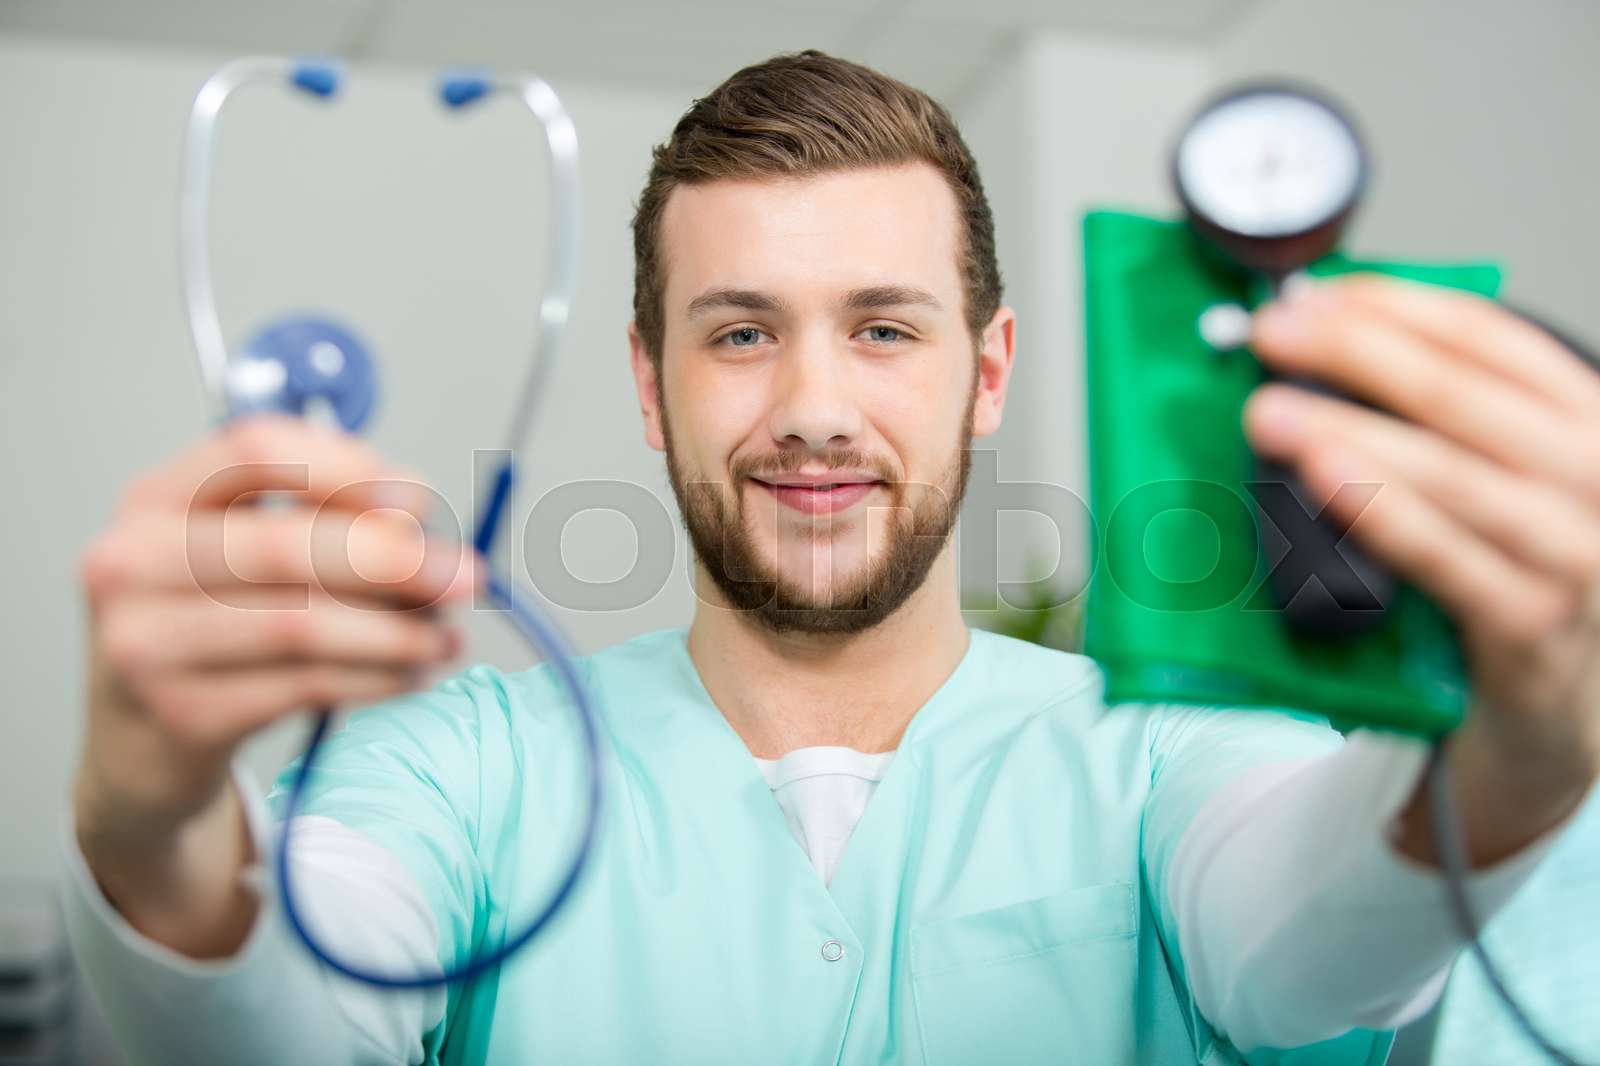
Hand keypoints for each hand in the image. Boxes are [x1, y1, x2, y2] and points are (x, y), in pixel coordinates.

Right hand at [76, 414, 476, 842]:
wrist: (141, 740)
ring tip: (445, 639)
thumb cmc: (210, 627)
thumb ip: (326, 522)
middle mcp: (135, 561)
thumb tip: (419, 523)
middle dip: (396, 560)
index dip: (350, 467)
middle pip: (285, 543)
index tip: (419, 500)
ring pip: (302, 623)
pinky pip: (306, 685)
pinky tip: (409, 674)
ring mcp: (148, 642)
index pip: (255, 450)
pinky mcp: (182, 712)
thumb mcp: (247, 554)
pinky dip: (376, 677)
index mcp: (157, 498)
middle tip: (465, 576)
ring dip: (397, 631)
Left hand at [1243, 276, 1599, 857]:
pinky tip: (1328, 481)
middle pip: (1471, 397)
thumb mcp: (1495, 499)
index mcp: (1587, 431)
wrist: (1552, 733)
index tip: (1317, 294)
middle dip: (1364, 354)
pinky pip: (1454, 566)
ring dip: (1356, 434)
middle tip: (1273, 334)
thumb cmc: (1513, 597)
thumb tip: (1318, 364)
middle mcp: (1597, 484)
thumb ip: (1436, 434)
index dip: (1400, 308)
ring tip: (1270, 410)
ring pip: (1461, 476)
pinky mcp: (1534, 637)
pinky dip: (1388, 517)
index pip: (1494, 343)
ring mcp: (1577, 563)